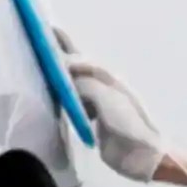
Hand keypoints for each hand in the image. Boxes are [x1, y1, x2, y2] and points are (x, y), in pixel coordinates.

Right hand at [56, 29, 166, 182]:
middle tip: (43, 41)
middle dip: (63, 54)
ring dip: (62, 76)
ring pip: (76, 85)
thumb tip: (68, 77)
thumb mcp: (108, 99)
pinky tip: (56, 98)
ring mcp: (100, 104)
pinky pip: (76, 104)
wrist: (143, 155)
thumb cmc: (129, 124)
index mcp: (109, 79)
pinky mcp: (96, 121)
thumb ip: (86, 85)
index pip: (84, 59)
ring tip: (44, 67)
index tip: (49, 31)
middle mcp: (103, 88)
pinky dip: (66, 98)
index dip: (67, 46)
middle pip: (79, 68)